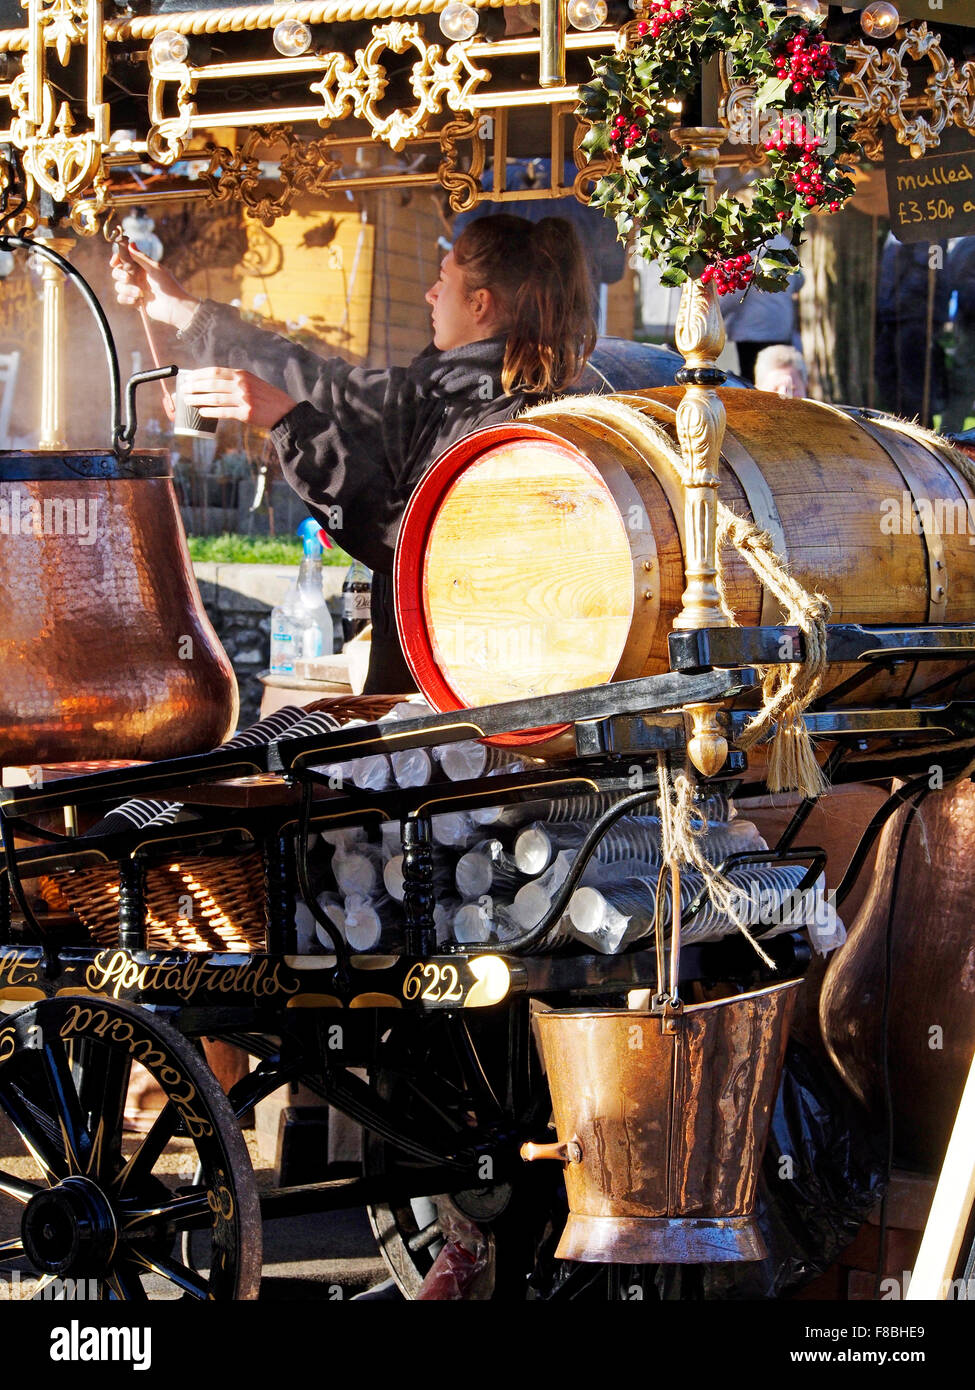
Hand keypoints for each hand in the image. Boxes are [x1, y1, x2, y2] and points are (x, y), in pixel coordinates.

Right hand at [110, 241, 198, 331]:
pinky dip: (126, 299)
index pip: (123, 259)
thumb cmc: (169, 286)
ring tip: (140, 294)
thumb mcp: (155, 268)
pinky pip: (121, 298)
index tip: (114, 262)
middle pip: (117, 272)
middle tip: (128, 278)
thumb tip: (130, 243)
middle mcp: (136, 277)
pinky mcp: (134, 301)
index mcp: (141, 267)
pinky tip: (136, 301)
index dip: (117, 259)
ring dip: (127, 289)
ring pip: (118, 286)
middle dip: (120, 274)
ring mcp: (135, 289)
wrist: (175, 307)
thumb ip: (141, 257)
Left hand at [179, 367, 297, 428]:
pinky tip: (202, 412)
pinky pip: (223, 412)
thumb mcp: (252, 382)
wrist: (284, 411)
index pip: (215, 372)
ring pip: (215, 398)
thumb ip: (235, 380)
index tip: (188, 377)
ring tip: (188, 401)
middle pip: (212, 384)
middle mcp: (242, 385)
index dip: (199, 374)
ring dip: (198, 399)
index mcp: (242, 375)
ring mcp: (244, 399)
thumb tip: (213, 383)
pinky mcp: (246, 414)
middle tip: (183, 390)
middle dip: (194, 387)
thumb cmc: (266, 397)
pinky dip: (210, 412)